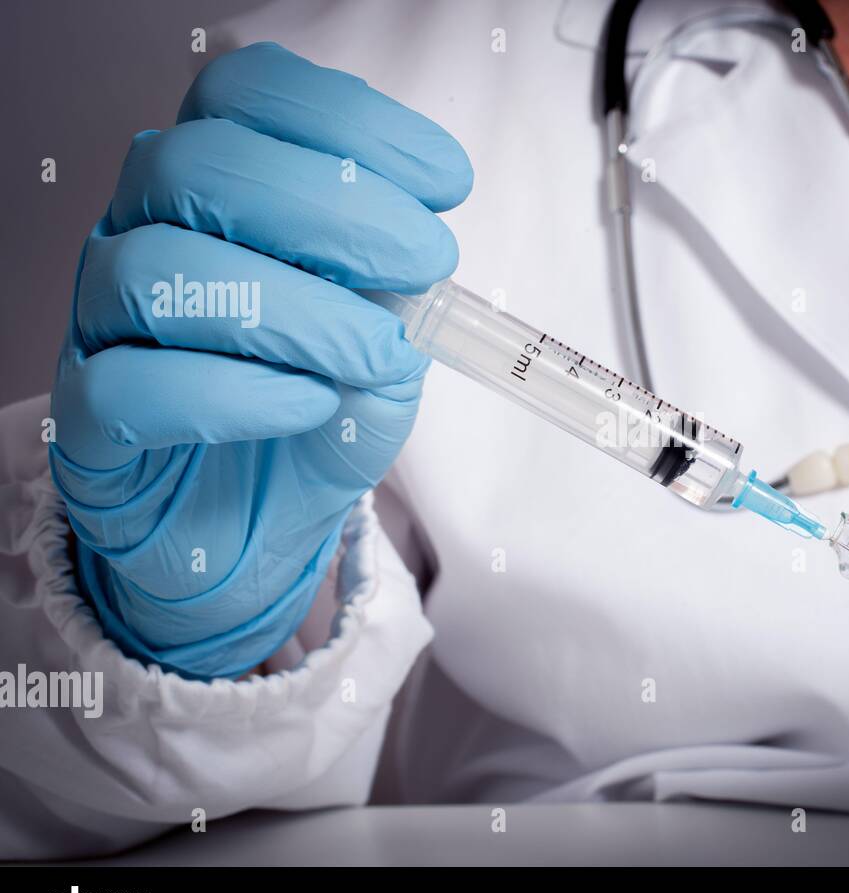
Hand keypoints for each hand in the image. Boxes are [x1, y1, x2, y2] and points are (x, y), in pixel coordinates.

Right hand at [49, 43, 471, 678]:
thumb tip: (417, 258)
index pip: (246, 95)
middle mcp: (142, 233)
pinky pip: (129, 387)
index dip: (351, 121)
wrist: (253, 528)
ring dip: (295, 310)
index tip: (447, 183)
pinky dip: (236, 392)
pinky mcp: (89, 420)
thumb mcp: (384, 343)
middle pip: (196, 165)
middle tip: (426, 261)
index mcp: (213, 189)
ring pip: (157, 270)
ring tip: (378, 353)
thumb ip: (399, 294)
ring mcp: (104, 324)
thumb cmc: (315, 412)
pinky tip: (310, 403)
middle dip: (334, 207)